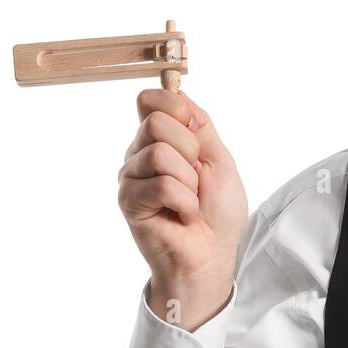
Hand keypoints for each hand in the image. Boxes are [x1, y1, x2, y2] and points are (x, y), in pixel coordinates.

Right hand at [118, 88, 248, 313]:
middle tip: (196, 180)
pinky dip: (183, 202)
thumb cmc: (218, 213)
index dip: (176, 109)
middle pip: (156, 121)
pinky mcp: (129, 201)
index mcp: (160, 140)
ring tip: (190, 202)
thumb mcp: (219, 159)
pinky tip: (182, 215)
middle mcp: (140, 154)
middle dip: (190, 151)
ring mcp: (131, 177)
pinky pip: (159, 184)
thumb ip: (200, 126)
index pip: (151, 101)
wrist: (213, 254)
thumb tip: (179, 93)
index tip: (195, 136)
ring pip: (159, 153)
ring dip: (188, 182)